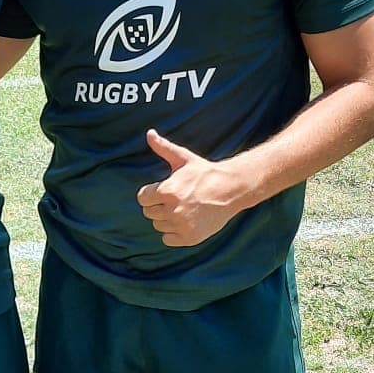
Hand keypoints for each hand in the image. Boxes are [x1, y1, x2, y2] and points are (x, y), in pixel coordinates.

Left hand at [136, 128, 243, 247]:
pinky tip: (185, 221)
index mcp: (167, 191)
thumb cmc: (204, 173)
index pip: (143, 199)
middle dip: (159, 206)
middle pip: (149, 213)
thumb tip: (149, 133)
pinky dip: (173, 232)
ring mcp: (181, 225)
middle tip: (175, 199)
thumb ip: (163, 148)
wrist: (230, 189)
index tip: (164, 190)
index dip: (152, 194)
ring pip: (159, 226)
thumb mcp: (183, 158)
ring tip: (182, 208)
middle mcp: (172, 210)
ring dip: (166, 219)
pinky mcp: (190, 237)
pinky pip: (168, 239)